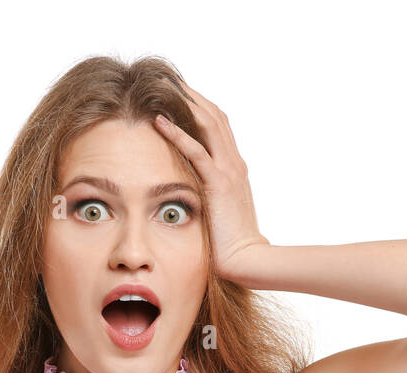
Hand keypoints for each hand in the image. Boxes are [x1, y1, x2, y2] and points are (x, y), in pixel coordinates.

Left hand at [153, 81, 271, 284]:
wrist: (247, 260)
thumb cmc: (231, 243)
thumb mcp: (220, 211)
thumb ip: (210, 195)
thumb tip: (193, 191)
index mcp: (234, 168)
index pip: (218, 126)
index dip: (201, 106)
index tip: (180, 92)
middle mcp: (234, 163)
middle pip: (215, 116)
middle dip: (192, 95)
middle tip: (169, 78)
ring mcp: (229, 171)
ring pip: (208, 124)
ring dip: (186, 103)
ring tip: (165, 87)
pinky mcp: (219, 184)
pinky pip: (197, 151)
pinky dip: (178, 134)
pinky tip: (160, 122)